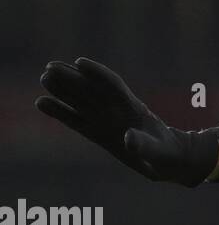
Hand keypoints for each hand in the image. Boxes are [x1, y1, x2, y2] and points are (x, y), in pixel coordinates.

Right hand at [35, 57, 217, 186]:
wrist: (171, 161)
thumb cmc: (168, 154)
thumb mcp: (159, 151)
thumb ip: (144, 144)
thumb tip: (128, 138)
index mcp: (134, 109)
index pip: (113, 86)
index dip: (98, 74)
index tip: (80, 63)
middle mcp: (117, 111)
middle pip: (92, 89)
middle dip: (73, 77)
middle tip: (50, 67)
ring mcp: (106, 120)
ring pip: (81, 100)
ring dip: (64, 89)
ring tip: (44, 77)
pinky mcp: (98, 132)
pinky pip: (75, 118)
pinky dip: (60, 111)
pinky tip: (42, 102)